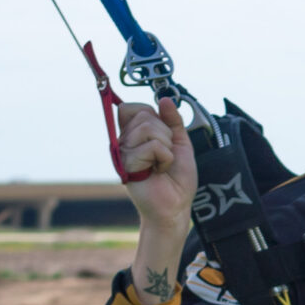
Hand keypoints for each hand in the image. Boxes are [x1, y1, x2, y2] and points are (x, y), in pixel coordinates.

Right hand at [119, 97, 196, 232]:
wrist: (176, 206)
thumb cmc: (177, 179)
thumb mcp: (180, 143)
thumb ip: (173, 121)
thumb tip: (165, 99)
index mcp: (134, 135)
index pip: (132, 107)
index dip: (149, 113)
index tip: (162, 133)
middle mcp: (125, 142)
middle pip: (143, 115)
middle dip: (165, 133)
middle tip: (165, 154)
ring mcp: (123, 153)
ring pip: (148, 128)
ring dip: (166, 146)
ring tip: (162, 164)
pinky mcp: (127, 165)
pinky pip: (152, 146)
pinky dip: (165, 158)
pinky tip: (159, 171)